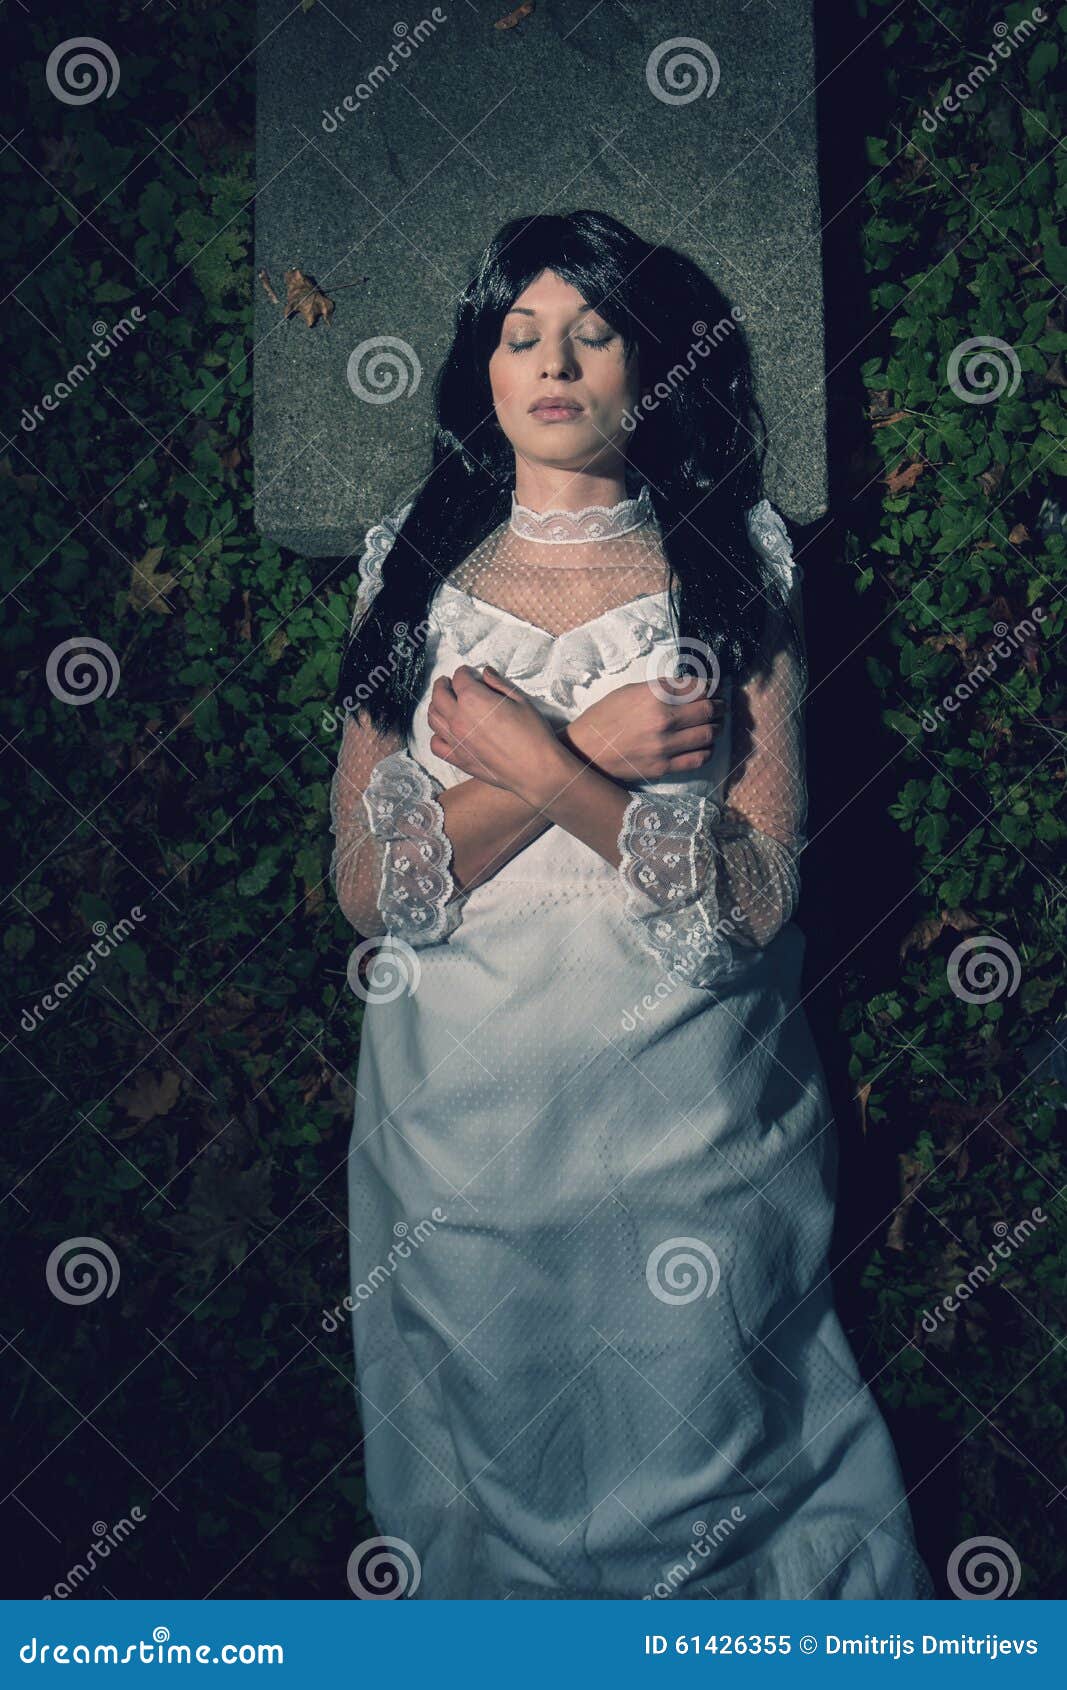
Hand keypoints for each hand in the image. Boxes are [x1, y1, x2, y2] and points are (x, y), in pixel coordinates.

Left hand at [428, 664, 560, 791]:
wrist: (536, 769)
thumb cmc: (533, 735)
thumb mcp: (520, 700)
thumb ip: (499, 684)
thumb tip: (486, 673)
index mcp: (474, 699)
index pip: (460, 678)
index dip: (464, 672)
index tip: (468, 673)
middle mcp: (459, 718)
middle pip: (439, 695)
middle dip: (443, 685)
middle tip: (448, 683)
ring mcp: (456, 740)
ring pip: (433, 718)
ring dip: (436, 706)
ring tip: (443, 703)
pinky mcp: (458, 759)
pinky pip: (436, 745)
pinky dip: (437, 735)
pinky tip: (446, 732)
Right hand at [563, 676, 724, 781]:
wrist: (585, 751)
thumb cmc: (604, 716)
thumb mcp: (630, 691)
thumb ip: (662, 688)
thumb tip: (690, 687)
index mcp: (654, 695)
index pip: (698, 687)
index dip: (711, 687)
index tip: (714, 688)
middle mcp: (663, 719)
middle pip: (708, 710)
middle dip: (719, 707)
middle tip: (720, 706)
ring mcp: (665, 745)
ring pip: (707, 735)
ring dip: (716, 728)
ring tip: (714, 726)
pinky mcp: (663, 767)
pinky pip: (697, 759)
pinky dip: (706, 750)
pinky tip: (704, 746)